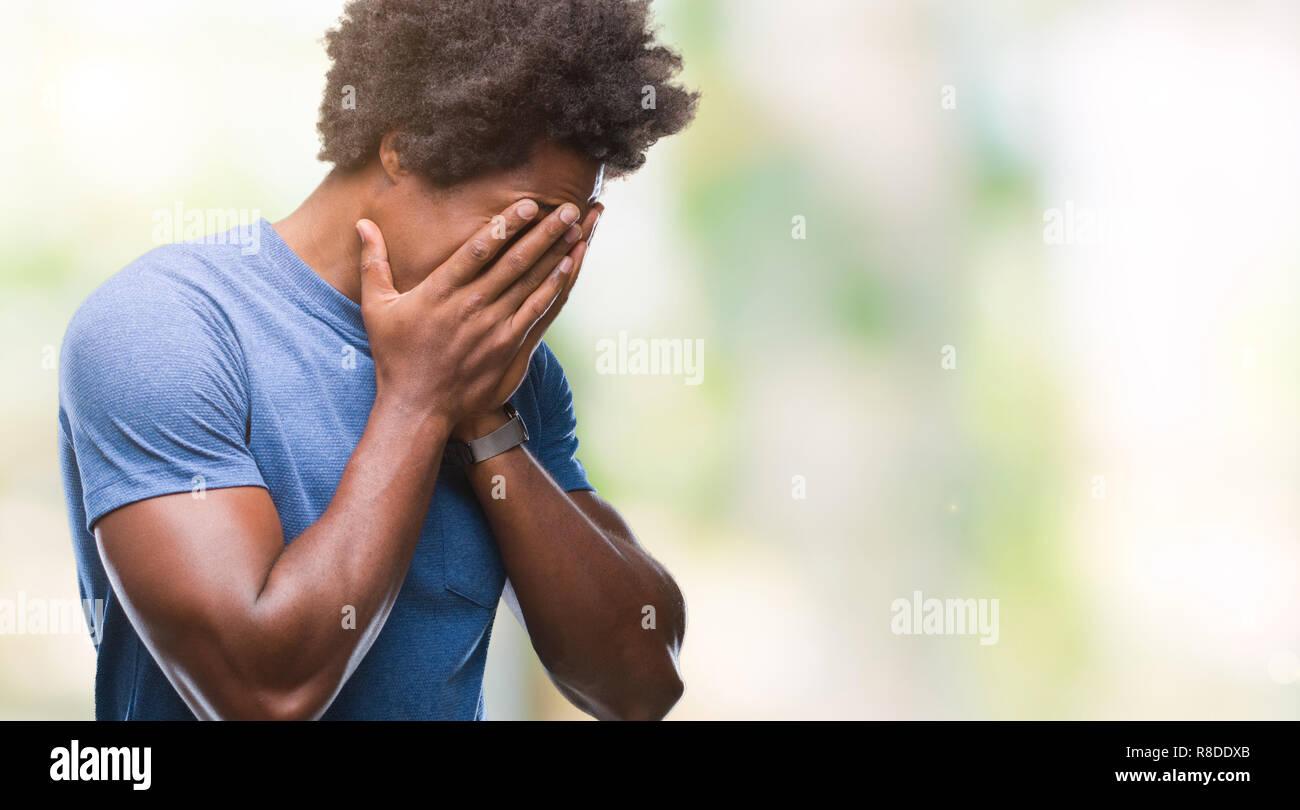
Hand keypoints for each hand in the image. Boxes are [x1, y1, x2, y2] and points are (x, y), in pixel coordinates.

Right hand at [355, 199, 582, 429]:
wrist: (418, 407)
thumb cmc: (395, 356)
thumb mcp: (377, 307)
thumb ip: (374, 262)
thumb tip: (362, 223)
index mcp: (440, 290)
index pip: (479, 249)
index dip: (505, 224)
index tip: (527, 204)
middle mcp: (470, 305)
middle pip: (514, 261)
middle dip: (543, 232)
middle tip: (567, 209)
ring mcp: (492, 326)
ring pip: (531, 282)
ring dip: (556, 254)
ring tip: (577, 229)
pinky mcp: (508, 345)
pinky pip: (537, 310)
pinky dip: (555, 287)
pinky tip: (569, 267)